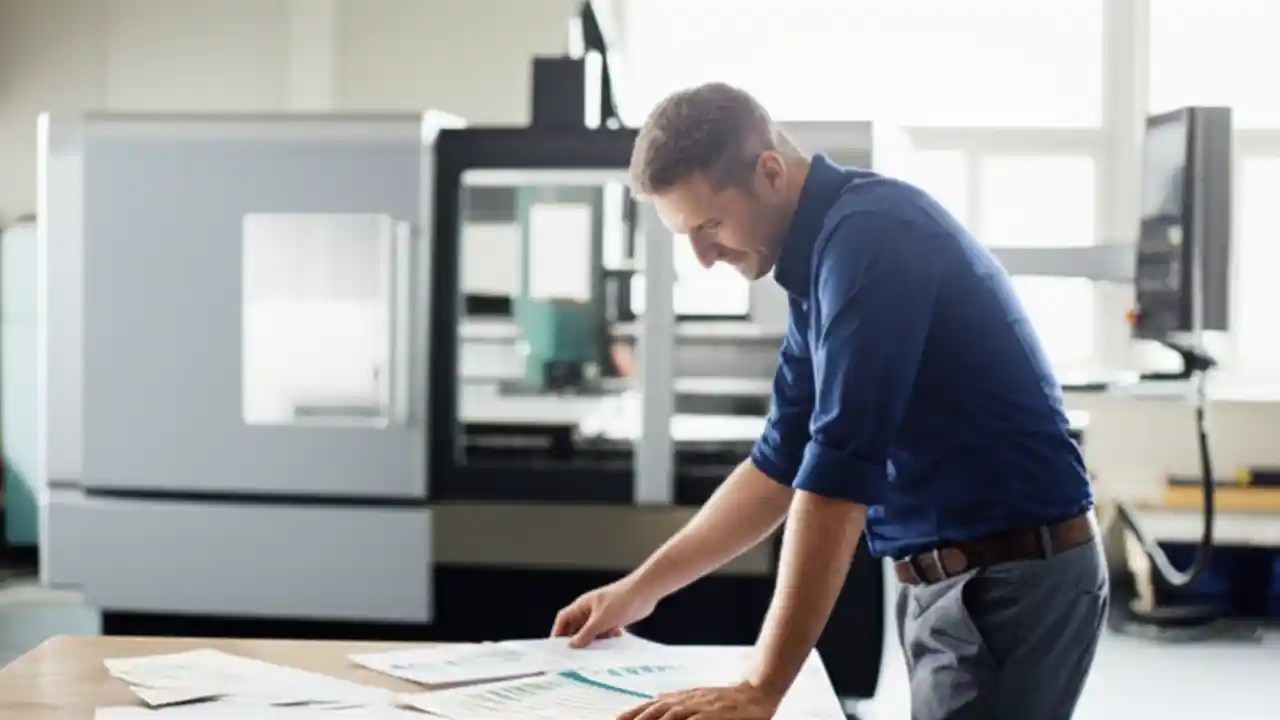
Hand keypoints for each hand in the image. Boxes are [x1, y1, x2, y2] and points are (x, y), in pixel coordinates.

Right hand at [551, 576, 658, 647]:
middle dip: (577, 641)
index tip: (557, 649)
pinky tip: (613, 643)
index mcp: (582, 606)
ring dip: (594, 642)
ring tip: (596, 654)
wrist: (645, 591)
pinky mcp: (614, 620)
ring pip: (592, 633)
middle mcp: (590, 611)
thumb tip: (572, 645)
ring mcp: (602, 615)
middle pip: (577, 628)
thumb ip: (586, 633)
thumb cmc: (622, 599)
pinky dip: (607, 640)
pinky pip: (605, 634)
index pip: (564, 619)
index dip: (558, 633)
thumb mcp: (601, 619)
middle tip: (576, 658)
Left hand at [617, 681, 780, 719]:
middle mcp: (686, 701)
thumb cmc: (726, 699)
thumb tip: (657, 696)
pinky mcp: (714, 715)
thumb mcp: (698, 697)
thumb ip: (677, 699)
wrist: (756, 692)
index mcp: (680, 698)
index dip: (630, 714)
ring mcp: (700, 707)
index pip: (649, 707)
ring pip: (670, 716)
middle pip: (654, 712)